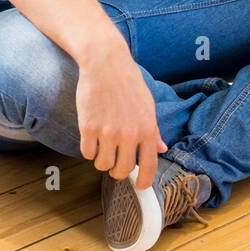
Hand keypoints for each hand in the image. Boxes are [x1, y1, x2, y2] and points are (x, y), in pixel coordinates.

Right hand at [75, 36, 167, 187]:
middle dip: (118, 171)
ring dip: (102, 160)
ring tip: (103, 146)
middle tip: (116, 162)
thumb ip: (153, 130)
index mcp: (147, 129)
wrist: (105, 63)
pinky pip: (87, 153)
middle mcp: (129, 134)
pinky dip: (89, 150)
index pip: (148, 165)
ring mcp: (107, 132)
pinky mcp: (88, 127)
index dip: (144, 181)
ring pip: (102, 165)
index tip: (140, 187)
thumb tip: (161, 149)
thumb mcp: (147, 105)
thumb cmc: (128, 83)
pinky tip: (92, 138)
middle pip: (122, 171)